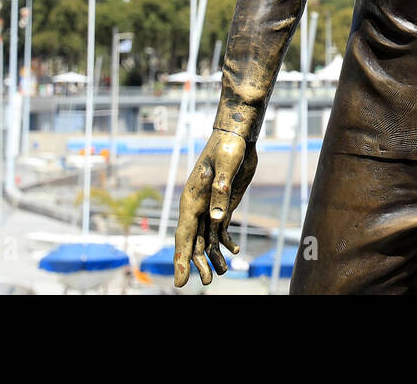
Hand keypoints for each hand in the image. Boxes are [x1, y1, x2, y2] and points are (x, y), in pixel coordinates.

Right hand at [174, 129, 257, 287]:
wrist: (236, 134)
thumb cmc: (228, 147)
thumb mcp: (226, 166)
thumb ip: (221, 190)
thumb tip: (218, 219)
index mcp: (191, 200)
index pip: (184, 236)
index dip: (182, 259)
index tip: (180, 282)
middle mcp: (197, 206)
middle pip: (194, 241)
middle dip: (198, 263)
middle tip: (209, 282)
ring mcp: (209, 205)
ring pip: (207, 237)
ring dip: (213, 256)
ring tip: (222, 273)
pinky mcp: (223, 202)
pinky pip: (220, 228)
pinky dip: (225, 241)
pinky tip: (234, 252)